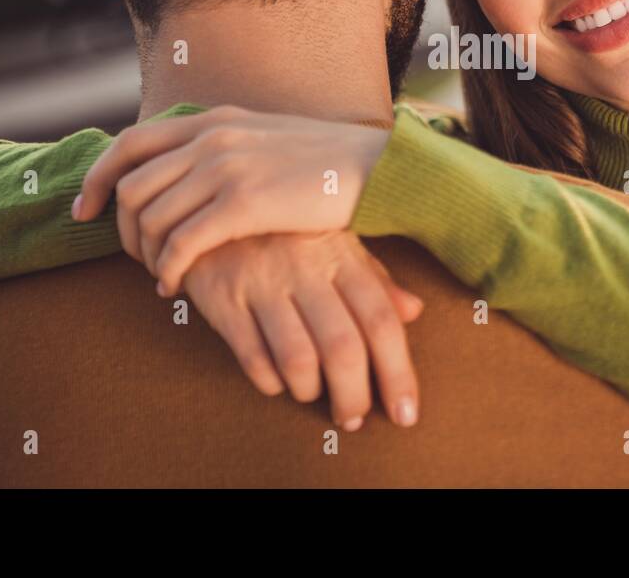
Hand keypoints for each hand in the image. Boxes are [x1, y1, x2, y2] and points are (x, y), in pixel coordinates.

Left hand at [74, 105, 390, 296]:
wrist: (378, 168)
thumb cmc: (330, 164)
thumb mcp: (269, 140)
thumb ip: (229, 148)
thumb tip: (197, 171)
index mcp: (215, 120)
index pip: (131, 143)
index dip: (99, 178)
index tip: (86, 209)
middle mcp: (213, 137)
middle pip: (133, 186)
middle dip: (121, 228)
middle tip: (133, 258)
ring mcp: (226, 167)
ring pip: (151, 216)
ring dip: (145, 253)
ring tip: (160, 275)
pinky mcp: (243, 203)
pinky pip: (182, 242)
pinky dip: (168, 268)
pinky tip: (175, 285)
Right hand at [181, 230, 422, 430]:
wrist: (214, 209)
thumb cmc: (287, 232)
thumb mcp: (335, 242)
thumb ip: (374, 278)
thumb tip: (414, 311)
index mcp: (340, 255)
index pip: (381, 321)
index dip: (398, 372)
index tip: (406, 412)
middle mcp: (304, 268)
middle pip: (342, 348)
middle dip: (354, 396)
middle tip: (355, 418)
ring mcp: (262, 283)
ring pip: (297, 359)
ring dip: (310, 391)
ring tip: (313, 393)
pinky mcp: (223, 299)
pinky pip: (252, 358)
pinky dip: (271, 382)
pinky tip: (278, 380)